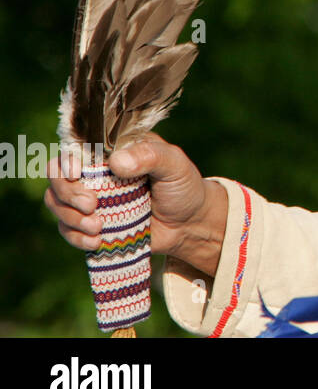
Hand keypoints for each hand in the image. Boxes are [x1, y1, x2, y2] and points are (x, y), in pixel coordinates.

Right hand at [45, 132, 227, 275]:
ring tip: (98, 227)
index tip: (75, 173)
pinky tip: (96, 242)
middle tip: (91, 205)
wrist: (190, 225)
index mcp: (113, 150)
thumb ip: (150, 156)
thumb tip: (117, 162)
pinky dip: (75, 237)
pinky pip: (67, 229)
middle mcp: (96, 172)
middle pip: (57, 176)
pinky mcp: (91, 224)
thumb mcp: (175, 165)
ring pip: (56, 202)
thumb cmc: (184, 187)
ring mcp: (91, 199)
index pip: (75, 147)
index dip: (66, 159)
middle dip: (67, 192)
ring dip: (69, 217)